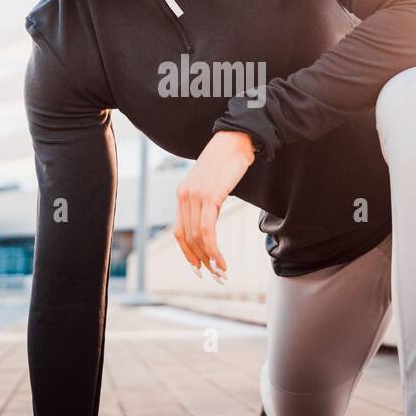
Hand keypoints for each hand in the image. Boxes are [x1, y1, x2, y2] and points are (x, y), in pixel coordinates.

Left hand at [173, 130, 255, 282]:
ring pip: (196, 238)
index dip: (188, 254)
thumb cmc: (228, 162)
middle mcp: (184, 196)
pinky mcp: (208, 196)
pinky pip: (207, 230)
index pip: (178, 233)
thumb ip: (207, 203)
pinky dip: (213, 250)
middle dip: (201, 261)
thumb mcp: (212, 185)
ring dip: (209, 259)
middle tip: (216, 276)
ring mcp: (194, 196)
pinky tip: (221, 260)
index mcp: (182, 195)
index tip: (200, 269)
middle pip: (187, 239)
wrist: (236, 139)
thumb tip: (210, 225)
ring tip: (221, 272)